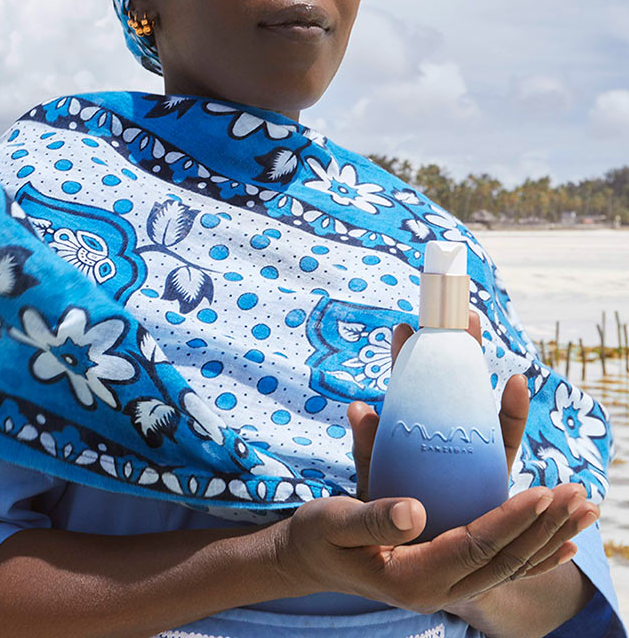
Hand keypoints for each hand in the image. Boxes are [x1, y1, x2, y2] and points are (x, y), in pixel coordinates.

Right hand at [267, 480, 597, 614]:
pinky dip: (535, 556)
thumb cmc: (317, 534)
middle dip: (545, 526)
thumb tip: (415, 511)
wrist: (306, 560)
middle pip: (505, 561)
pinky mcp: (447, 576)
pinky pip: (501, 570)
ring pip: (511, 567)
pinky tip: (562, 545)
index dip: (511, 520)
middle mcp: (437, 590)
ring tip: (584, 508)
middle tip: (576, 493)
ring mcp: (445, 588)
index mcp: (412, 577)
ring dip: (550, 537)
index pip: (476, 548)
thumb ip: (373, 515)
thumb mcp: (334, 519)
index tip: (541, 490)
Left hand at [348, 310, 529, 500]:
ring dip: (483, 373)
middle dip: (458, 349)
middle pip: (453, 388)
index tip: (405, 324)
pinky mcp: (487, 483)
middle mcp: (442, 442)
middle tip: (461, 314)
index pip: (416, 388)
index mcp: (412, 438)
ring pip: (478, 411)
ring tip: (487, 341)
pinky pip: (501, 446)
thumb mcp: (369, 480)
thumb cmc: (381, 513)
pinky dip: (511, 414)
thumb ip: (367, 447)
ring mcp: (466, 460)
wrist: (401, 561)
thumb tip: (358, 408)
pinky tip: (517, 386)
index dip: (413, 356)